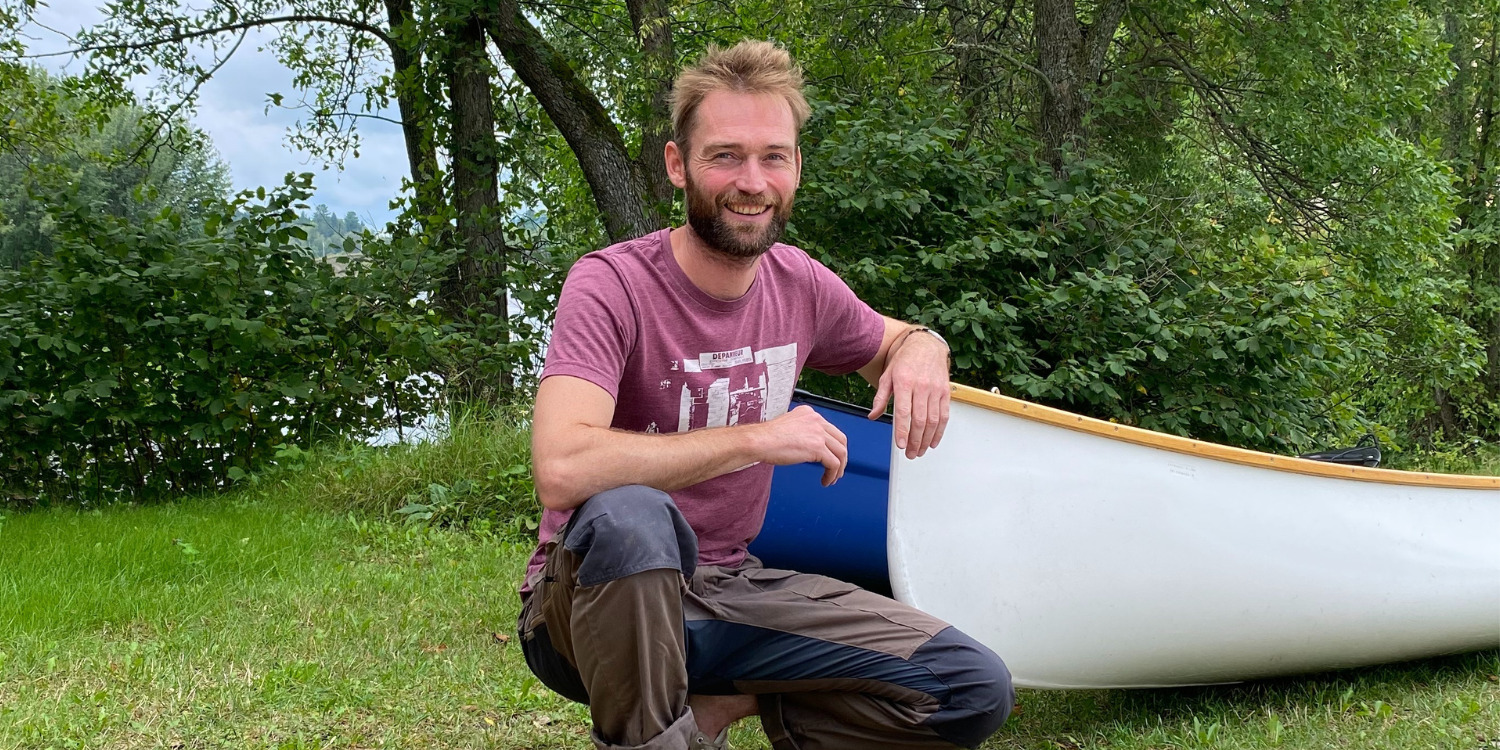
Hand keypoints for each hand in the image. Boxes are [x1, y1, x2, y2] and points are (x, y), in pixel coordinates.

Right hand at [754, 405, 848, 485]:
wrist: (759, 441)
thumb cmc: (766, 438)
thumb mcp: (787, 427)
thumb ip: (800, 432)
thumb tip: (807, 446)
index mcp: (809, 413)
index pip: (830, 429)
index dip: (833, 445)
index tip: (831, 456)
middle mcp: (816, 420)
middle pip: (840, 440)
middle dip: (841, 456)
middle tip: (837, 469)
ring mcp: (818, 433)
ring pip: (841, 453)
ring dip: (839, 468)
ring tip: (833, 478)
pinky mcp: (818, 447)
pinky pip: (834, 464)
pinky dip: (832, 475)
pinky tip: (825, 481)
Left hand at [869, 330, 949, 458]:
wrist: (926, 346)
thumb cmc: (905, 361)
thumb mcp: (887, 376)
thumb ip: (880, 398)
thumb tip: (873, 415)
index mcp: (904, 382)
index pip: (904, 412)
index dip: (903, 430)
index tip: (901, 445)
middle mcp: (921, 386)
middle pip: (920, 419)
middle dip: (915, 440)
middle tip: (910, 453)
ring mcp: (935, 390)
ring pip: (933, 420)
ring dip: (926, 439)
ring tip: (919, 451)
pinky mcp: (945, 392)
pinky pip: (944, 415)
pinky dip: (939, 431)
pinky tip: (933, 441)